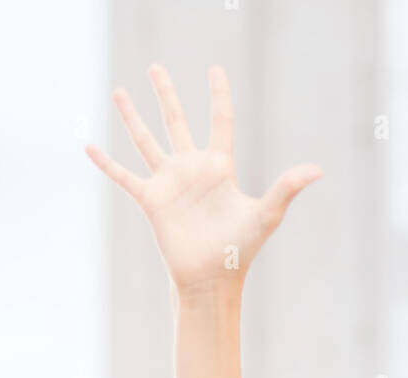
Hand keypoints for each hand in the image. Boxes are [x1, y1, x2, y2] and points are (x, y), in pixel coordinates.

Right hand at [85, 64, 322, 297]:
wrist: (212, 280)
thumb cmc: (241, 250)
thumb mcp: (266, 214)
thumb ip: (287, 187)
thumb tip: (318, 169)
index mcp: (219, 168)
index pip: (220, 121)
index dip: (219, 95)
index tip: (215, 70)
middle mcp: (192, 170)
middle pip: (176, 121)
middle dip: (165, 94)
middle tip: (155, 68)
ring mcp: (169, 184)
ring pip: (146, 141)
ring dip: (132, 117)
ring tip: (120, 91)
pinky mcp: (151, 201)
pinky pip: (124, 177)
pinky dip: (106, 163)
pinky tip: (88, 146)